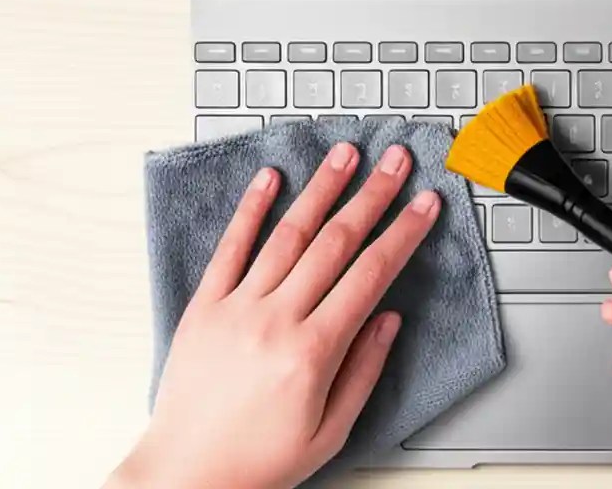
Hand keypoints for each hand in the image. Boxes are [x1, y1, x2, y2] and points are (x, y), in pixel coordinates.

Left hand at [106, 143, 439, 488]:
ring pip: (287, 235)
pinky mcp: (204, 307)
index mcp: (314, 352)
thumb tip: (389, 318)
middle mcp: (275, 320)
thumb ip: (364, 369)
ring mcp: (236, 308)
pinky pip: (230, 248)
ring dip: (321, 189)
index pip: (371, 275)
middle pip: (336, 242)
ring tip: (346, 155)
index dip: (404, 234)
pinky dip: (250, 210)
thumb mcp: (331, 430)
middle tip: (397, 162)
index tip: (425, 205)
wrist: (187, 475)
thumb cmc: (258, 461)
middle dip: (373, 196)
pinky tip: (270, 179)